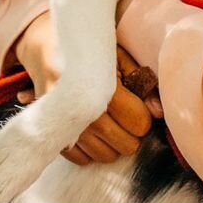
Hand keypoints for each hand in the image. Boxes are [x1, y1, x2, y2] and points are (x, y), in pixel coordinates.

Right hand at [13, 11, 162, 165]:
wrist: (44, 43)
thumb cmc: (88, 49)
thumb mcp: (117, 56)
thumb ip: (142, 82)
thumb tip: (159, 113)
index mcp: (101, 86)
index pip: (138, 121)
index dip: (145, 117)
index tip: (140, 106)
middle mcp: (82, 110)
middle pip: (125, 144)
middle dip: (132, 133)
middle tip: (126, 116)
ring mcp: (64, 126)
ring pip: (105, 156)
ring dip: (113, 143)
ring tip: (110, 121)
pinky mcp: (50, 134)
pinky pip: (81, 159)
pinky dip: (92, 150)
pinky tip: (92, 129)